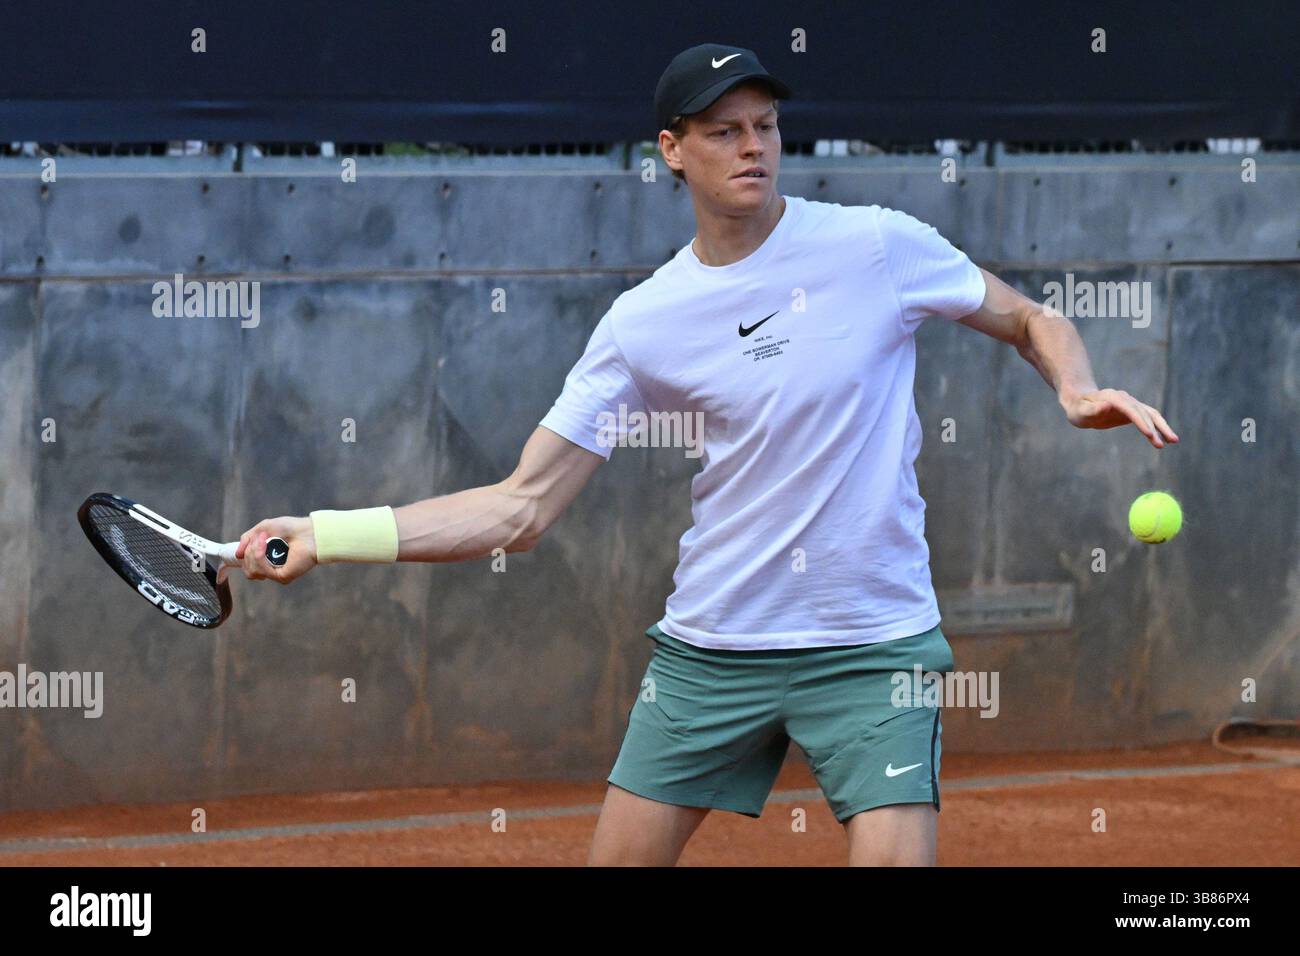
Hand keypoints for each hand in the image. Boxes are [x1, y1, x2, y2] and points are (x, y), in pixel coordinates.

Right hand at [234, 515, 317, 583]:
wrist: (307, 531)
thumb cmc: (290, 528)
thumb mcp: (263, 528)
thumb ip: (247, 539)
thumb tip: (237, 555)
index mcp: (267, 559)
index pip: (247, 565)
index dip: (243, 556)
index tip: (245, 547)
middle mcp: (271, 568)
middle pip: (247, 569)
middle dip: (249, 551)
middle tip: (260, 537)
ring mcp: (276, 574)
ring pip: (251, 571)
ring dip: (253, 552)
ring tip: (263, 539)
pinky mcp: (282, 576)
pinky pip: (261, 570)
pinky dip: (259, 556)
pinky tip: (265, 544)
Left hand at [1061, 388, 1179, 447]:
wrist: (1080, 401)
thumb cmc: (1078, 408)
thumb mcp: (1081, 411)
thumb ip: (1093, 409)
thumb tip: (1107, 405)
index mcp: (1113, 398)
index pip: (1131, 410)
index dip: (1140, 422)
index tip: (1149, 434)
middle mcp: (1125, 399)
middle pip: (1144, 412)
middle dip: (1154, 428)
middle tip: (1163, 444)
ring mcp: (1131, 404)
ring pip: (1151, 414)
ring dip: (1162, 427)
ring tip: (1174, 441)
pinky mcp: (1133, 411)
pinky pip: (1149, 418)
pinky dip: (1158, 427)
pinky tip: (1166, 439)